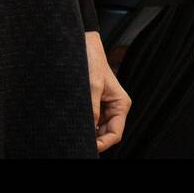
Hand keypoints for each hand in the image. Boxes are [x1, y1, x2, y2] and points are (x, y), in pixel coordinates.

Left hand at [85, 31, 129, 152]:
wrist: (83, 46)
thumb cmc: (92, 62)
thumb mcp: (92, 87)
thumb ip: (92, 110)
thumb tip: (88, 131)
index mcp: (120, 104)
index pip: (116, 134)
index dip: (103, 144)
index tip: (88, 147)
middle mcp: (114, 107)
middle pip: (106, 134)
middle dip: (93, 139)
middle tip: (77, 140)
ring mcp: (103, 107)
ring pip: (97, 129)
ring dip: (87, 131)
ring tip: (74, 129)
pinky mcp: (93, 104)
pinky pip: (90, 121)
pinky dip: (83, 124)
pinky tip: (73, 123)